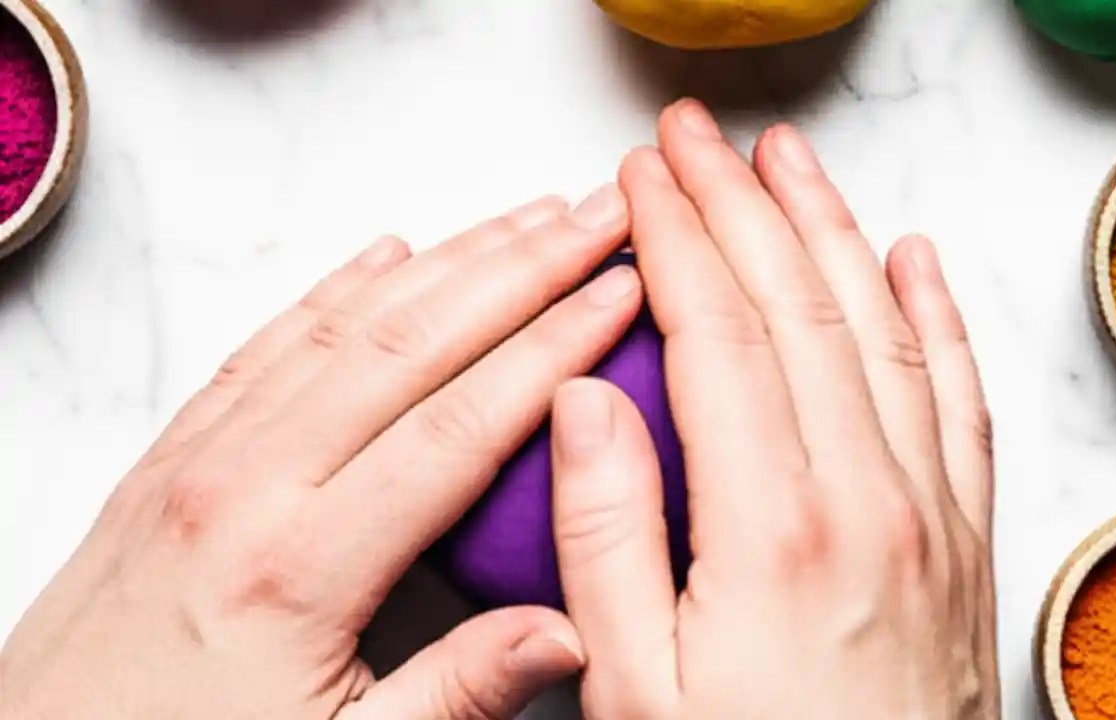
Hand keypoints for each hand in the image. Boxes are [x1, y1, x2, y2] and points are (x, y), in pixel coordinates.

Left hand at [0, 188, 638, 719]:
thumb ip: (458, 692)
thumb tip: (571, 630)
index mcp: (298, 566)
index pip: (457, 423)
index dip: (552, 347)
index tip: (617, 291)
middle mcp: (244, 485)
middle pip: (407, 344)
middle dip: (518, 269)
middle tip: (592, 217)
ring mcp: (199, 457)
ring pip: (340, 325)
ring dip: (444, 260)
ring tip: (522, 217)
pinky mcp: (171, 453)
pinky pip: (264, 343)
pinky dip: (335, 288)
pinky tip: (387, 251)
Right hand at [550, 100, 999, 718]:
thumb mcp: (635, 687)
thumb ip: (605, 534)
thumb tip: (583, 398)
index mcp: (773, 527)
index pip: (716, 332)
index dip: (674, 239)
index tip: (639, 178)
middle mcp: (869, 497)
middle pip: (797, 304)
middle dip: (737, 202)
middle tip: (692, 137)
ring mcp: (930, 511)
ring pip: (879, 326)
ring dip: (829, 228)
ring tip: (788, 160)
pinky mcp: (964, 536)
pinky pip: (959, 394)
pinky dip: (935, 314)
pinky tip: (911, 258)